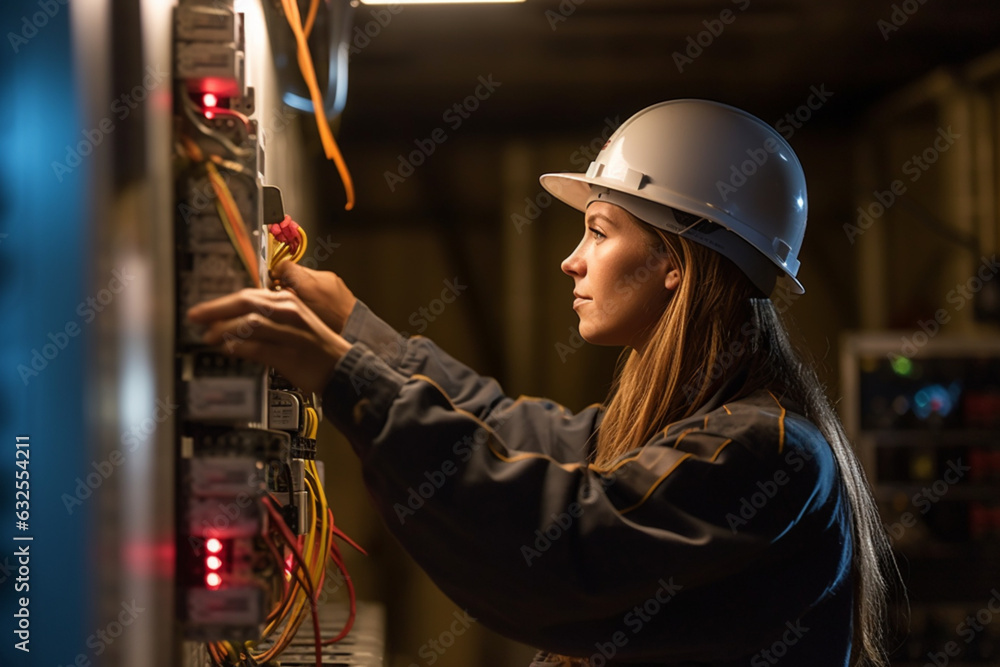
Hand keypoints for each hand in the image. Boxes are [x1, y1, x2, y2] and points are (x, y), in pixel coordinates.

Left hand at [186, 288, 351, 393]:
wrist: (342, 367)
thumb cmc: (316, 347)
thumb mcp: (293, 323)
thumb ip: (266, 319)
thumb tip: (234, 323)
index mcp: (288, 302)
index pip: (248, 295)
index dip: (221, 302)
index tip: (202, 309)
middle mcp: (288, 313)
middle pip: (246, 304)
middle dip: (216, 310)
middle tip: (195, 317)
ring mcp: (289, 333)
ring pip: (250, 324)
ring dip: (224, 330)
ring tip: (208, 337)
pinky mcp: (289, 354)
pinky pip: (259, 348)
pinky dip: (240, 347)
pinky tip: (228, 349)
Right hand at [271, 261, 356, 334]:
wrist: (356, 330)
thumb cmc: (329, 329)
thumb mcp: (299, 317)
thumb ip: (285, 299)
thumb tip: (274, 290)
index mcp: (309, 285)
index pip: (284, 266)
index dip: (275, 274)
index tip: (273, 284)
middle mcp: (321, 277)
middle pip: (295, 270)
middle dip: (288, 281)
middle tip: (285, 296)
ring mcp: (331, 279)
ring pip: (307, 276)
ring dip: (301, 286)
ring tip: (302, 303)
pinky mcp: (337, 283)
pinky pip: (319, 281)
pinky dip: (313, 289)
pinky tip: (315, 305)